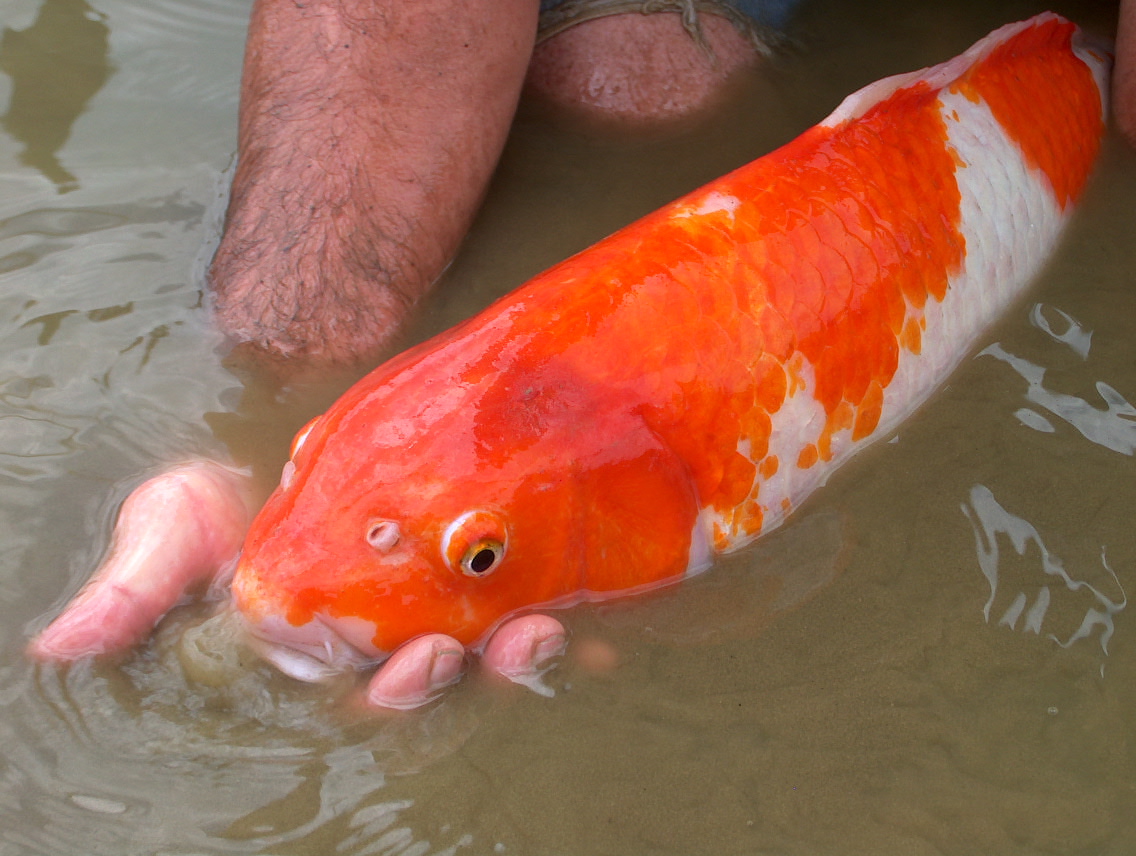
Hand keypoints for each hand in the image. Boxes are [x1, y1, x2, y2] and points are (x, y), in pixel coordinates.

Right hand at [28, 463, 569, 709]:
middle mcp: (398, 645)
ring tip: (564, 625)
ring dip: (540, 649)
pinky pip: (540, 599)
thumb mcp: (171, 532)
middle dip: (491, 676)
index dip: (403, 692)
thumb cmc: (225, 500)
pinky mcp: (491, 569)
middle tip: (521, 640)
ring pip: (505, 652)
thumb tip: (62, 645)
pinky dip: (574, 606)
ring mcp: (449, 609)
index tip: (428, 655)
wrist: (283, 441)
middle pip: (459, 686)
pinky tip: (605, 607)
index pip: (373, 697)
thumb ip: (137, 588)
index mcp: (331, 657)